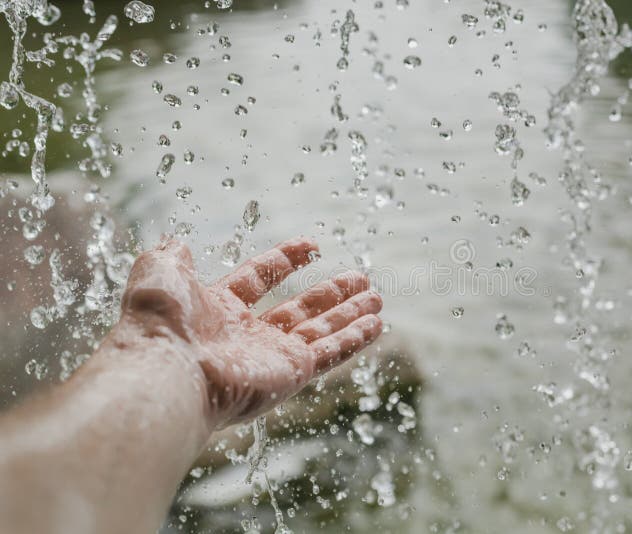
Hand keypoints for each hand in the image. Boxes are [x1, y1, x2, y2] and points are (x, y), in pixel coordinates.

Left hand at [119, 237, 382, 427]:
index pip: (261, 279)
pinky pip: (330, 353)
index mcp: (219, 309)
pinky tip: (376, 325)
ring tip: (377, 297)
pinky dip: (354, 339)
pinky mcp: (292, 373)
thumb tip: (176, 242)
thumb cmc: (159, 323)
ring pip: (322, 331)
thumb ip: (171, 257)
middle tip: (360, 278)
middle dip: (331, 293)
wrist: (166, 371)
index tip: (312, 245)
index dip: (286, 260)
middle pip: (300, 309)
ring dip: (350, 314)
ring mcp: (272, 356)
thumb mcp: (159, 273)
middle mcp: (249, 335)